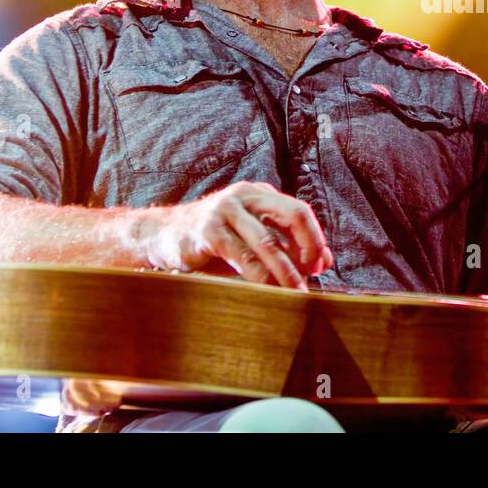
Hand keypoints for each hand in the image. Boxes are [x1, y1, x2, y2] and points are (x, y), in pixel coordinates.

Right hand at [149, 181, 332, 288]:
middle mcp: (245, 195)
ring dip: (286, 271)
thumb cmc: (212, 240)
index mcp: (259, 194)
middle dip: (308, 248)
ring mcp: (225, 210)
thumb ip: (287, 245)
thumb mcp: (251, 238)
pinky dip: (260, 277)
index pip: (299, 211)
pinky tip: (268, 293)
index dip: (314, 239)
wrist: (161, 236)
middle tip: (312, 277)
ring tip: (295, 293)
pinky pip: (243, 257)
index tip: (318, 266)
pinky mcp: (208, 231)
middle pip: (292, 215)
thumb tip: (326, 261)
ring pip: (268, 242)